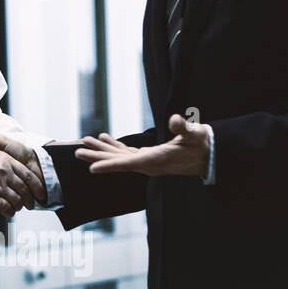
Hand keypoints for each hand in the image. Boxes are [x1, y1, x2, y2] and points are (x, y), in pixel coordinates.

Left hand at [74, 115, 210, 176]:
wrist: (211, 156)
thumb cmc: (203, 145)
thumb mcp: (195, 135)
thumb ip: (184, 129)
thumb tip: (174, 120)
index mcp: (157, 161)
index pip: (129, 164)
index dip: (110, 166)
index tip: (92, 169)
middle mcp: (148, 165)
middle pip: (118, 162)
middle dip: (97, 157)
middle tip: (76, 151)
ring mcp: (148, 161)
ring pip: (120, 157)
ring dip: (102, 150)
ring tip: (84, 141)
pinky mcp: (149, 157)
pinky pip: (127, 153)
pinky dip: (114, 146)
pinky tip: (104, 138)